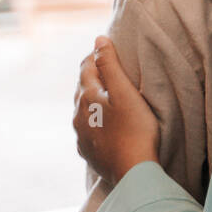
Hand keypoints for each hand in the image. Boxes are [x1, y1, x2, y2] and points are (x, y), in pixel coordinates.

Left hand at [72, 35, 160, 186]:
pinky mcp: (88, 152)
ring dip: (93, 100)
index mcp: (86, 97)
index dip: (96, 56)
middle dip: (93, 76)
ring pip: (82, 110)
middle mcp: (78, 115)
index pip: (86, 68)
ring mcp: (81, 135)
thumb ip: (110, 65)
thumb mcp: (125, 92)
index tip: (107, 49)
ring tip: (107, 96)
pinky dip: (94, 121)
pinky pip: (87, 130)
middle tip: (108, 69)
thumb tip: (98, 40)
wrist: (132, 172)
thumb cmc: (134, 130)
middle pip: (82, 88)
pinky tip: (104, 125)